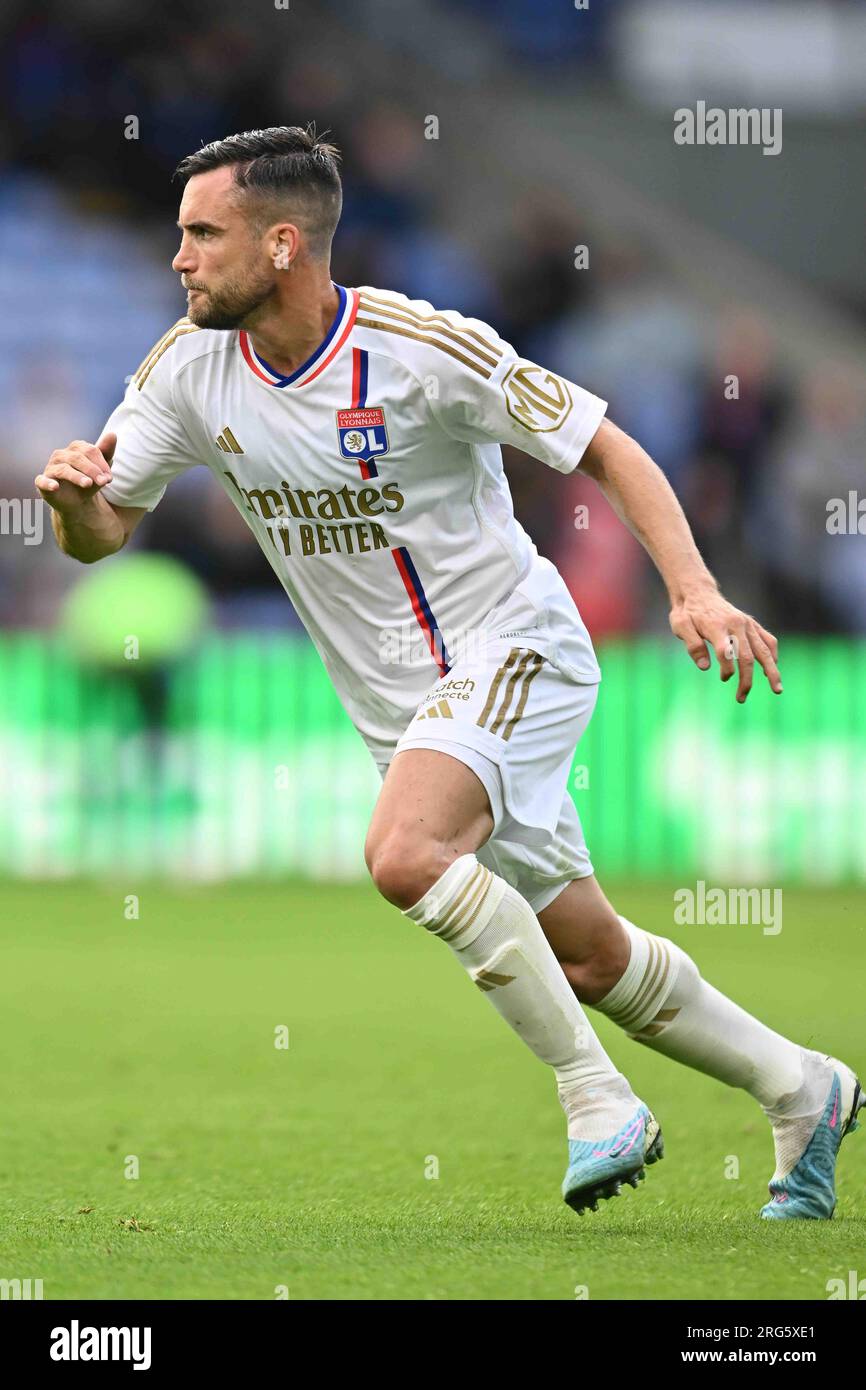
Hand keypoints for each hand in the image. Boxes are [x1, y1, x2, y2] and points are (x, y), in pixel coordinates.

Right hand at [35, 432, 116, 511]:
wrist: (78, 502)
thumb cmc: (89, 481)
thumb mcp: (100, 470)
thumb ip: (106, 452)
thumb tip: (112, 434)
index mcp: (75, 449)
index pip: (89, 450)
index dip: (101, 463)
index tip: (109, 478)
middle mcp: (60, 455)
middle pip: (76, 458)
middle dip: (92, 470)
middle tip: (104, 482)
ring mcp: (50, 468)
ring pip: (63, 469)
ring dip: (77, 476)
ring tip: (88, 484)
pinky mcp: (42, 482)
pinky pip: (42, 481)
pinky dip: (47, 483)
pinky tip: (55, 487)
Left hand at [669, 588, 781, 702]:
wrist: (698, 592)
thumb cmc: (687, 612)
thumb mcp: (680, 626)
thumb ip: (692, 645)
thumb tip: (705, 667)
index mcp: (717, 625)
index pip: (726, 652)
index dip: (727, 669)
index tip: (723, 679)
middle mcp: (736, 624)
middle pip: (747, 656)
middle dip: (746, 680)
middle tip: (741, 698)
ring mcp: (746, 623)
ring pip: (763, 650)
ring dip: (771, 671)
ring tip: (777, 690)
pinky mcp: (751, 624)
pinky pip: (768, 640)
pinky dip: (772, 654)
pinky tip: (771, 669)